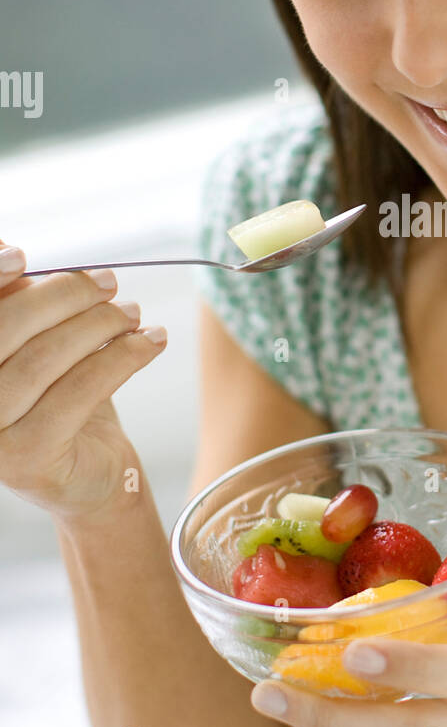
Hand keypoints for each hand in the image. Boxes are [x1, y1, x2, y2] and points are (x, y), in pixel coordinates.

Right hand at [0, 241, 166, 517]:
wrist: (89, 476)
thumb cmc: (57, 398)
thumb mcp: (34, 344)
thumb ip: (18, 302)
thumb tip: (7, 250)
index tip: (23, 255)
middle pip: (6, 328)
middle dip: (63, 296)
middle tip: (109, 283)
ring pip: (45, 357)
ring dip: (99, 324)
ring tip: (132, 313)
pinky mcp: (26, 459)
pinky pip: (80, 390)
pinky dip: (123, 357)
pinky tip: (152, 342)